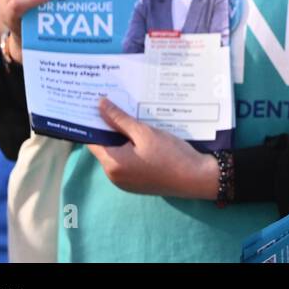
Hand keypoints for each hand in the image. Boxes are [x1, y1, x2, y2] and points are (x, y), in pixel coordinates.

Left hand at [86, 98, 218, 199]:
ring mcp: (125, 182)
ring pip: (118, 155)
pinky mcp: (137, 184)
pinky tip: (144, 138)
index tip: (98, 105)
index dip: (94, 122)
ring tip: (133, 119)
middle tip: (118, 106)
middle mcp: (114, 176)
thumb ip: (120, 120)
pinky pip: (127, 163)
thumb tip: (100, 105)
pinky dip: (131, 150)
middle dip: (111, 128)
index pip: (92, 140)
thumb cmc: (170, 154)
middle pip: (105, 148)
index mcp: (112, 164)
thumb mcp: (144, 133)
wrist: (196, 178)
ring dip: (123, 139)